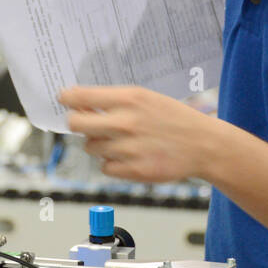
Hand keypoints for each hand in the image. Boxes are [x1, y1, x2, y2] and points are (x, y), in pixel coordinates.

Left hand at [59, 85, 223, 182]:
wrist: (204, 145)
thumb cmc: (174, 119)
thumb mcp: (147, 98)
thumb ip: (114, 101)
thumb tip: (81, 104)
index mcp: (130, 99)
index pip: (82, 97)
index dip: (67, 98)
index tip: (63, 99)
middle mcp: (126, 122)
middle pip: (76, 125)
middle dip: (75, 123)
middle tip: (83, 123)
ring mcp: (129, 148)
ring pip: (90, 147)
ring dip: (98, 144)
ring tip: (119, 140)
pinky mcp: (134, 170)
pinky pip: (105, 167)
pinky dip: (112, 163)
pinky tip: (127, 156)